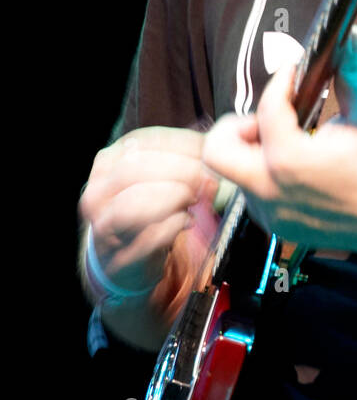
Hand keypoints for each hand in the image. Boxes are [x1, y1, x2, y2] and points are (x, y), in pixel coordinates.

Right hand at [79, 127, 220, 297]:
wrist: (124, 257)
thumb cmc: (146, 209)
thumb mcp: (154, 176)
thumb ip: (179, 159)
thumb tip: (216, 146)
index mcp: (110, 161)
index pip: (144, 141)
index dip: (181, 143)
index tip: (209, 148)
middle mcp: (98, 190)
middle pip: (135, 169)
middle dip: (179, 170)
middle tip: (208, 177)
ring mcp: (103, 224)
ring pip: (133, 203)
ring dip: (173, 197)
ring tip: (195, 198)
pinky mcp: (118, 254)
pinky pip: (144, 236)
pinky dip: (172, 226)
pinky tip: (187, 221)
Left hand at [201, 28, 356, 256]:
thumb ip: (351, 72)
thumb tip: (353, 33)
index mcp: (290, 159)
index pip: (267, 107)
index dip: (280, 80)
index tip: (293, 72)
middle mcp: (270, 189)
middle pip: (217, 150)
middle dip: (235, 126)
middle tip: (263, 120)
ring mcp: (269, 211)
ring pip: (233, 171)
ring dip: (252, 150)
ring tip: (285, 140)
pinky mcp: (273, 225)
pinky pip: (251, 192)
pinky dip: (263, 173)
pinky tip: (292, 166)